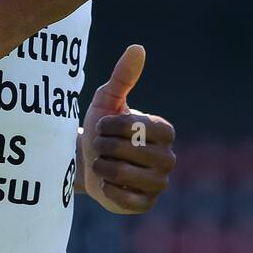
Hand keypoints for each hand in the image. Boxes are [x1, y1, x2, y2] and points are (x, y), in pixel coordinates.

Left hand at [81, 45, 175, 214]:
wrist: (84, 161)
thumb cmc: (100, 127)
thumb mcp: (107, 99)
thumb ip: (123, 76)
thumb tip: (138, 48)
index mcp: (164, 131)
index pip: (145, 128)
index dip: (118, 127)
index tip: (103, 124)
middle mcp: (168, 157)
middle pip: (136, 153)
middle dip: (107, 147)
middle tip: (99, 145)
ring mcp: (159, 183)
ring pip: (130, 177)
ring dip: (105, 168)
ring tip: (100, 163)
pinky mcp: (145, 204)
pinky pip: (127, 199)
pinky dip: (109, 190)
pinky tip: (105, 182)